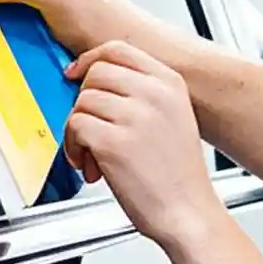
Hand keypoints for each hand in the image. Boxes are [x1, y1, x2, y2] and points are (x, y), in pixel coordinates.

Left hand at [63, 41, 223, 250]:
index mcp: (170, 84)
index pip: (118, 49)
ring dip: (78, 130)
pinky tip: (91, 167)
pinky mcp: (113, 142)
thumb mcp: (174, 117)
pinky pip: (75, 126)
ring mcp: (134, 116)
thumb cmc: (178, 175)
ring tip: (94, 156)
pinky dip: (74, 147)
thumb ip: (143, 93)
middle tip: (92, 130)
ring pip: (81, 102)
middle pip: (95, 74)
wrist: (189, 214)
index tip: (76, 74)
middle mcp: (154, 94)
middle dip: (84, 102)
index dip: (90, 59)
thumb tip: (96, 82)